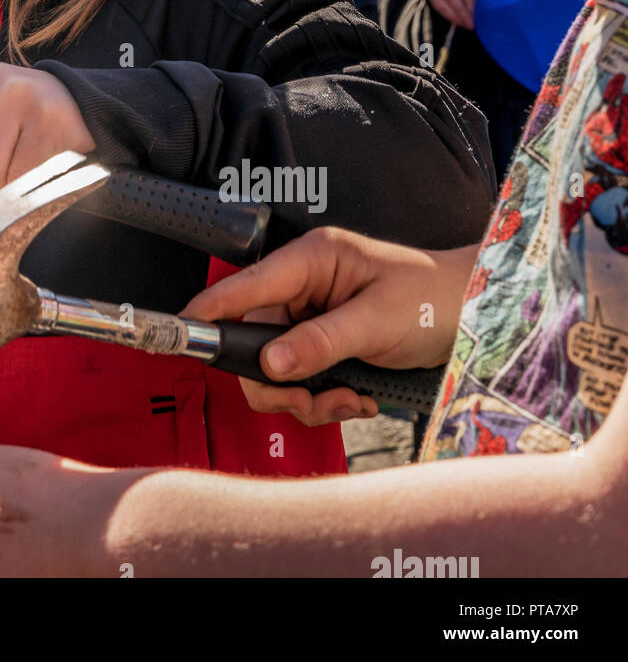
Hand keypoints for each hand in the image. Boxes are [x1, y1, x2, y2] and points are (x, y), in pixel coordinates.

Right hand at [182, 227, 474, 425]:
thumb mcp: (378, 320)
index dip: (211, 309)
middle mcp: (304, 287)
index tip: (182, 331)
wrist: (480, 316)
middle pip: (253, 339)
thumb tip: (271, 363)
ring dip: (305, 397)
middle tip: (309, 400)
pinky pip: (301, 380)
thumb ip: (321, 342)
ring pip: (274, 368)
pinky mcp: (326, 345)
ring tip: (348, 400)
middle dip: (277, 380)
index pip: (245, 285)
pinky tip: (357, 396)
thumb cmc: (436, 298)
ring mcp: (313, 318)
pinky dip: (323, 399)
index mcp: (310, 260)